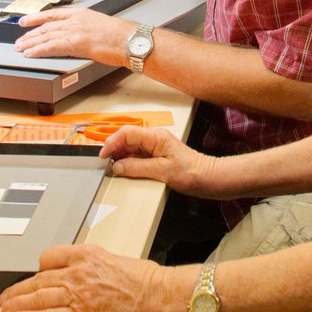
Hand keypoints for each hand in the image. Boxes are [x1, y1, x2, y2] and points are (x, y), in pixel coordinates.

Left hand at [0, 244, 169, 311]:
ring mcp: (79, 293)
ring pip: (39, 297)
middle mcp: (78, 271)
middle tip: (7, 294)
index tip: (33, 274)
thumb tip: (76, 273)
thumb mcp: (112, 258)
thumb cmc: (142, 278)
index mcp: (86, 254)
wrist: (156, 294)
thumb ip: (90, 264)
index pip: (49, 256)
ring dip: (19, 302)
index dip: (38, 267)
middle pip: (39, 279)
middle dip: (19, 288)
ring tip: (6, 306)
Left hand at [15, 8, 129, 62]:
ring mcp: (75, 30)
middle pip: (47, 26)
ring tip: (21, 48)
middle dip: (31, 34)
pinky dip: (39, 50)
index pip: (53, 15)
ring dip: (31, 43)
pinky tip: (31, 53)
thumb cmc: (121, 36)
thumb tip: (76, 37)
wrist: (130, 40)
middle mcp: (76, 20)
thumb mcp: (99, 25)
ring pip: (46, 36)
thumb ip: (85, 28)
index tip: (25, 21)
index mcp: (81, 14)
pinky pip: (52, 47)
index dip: (36, 18)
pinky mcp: (76, 43)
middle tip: (20, 40)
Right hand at [101, 125, 217, 196]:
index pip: (127, 133)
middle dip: (113, 149)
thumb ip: (136, 168)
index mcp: (155, 136)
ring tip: (111, 169)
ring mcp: (155, 148)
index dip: (112, 142)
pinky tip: (122, 171)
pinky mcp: (156, 157)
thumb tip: (116, 167)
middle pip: (126, 139)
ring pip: (130, 148)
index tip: (102, 156)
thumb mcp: (162, 171)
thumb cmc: (191, 172)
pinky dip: (127, 163)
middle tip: (103, 164)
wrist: (208, 179)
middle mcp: (154, 139)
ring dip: (119, 157)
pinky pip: (136, 157)